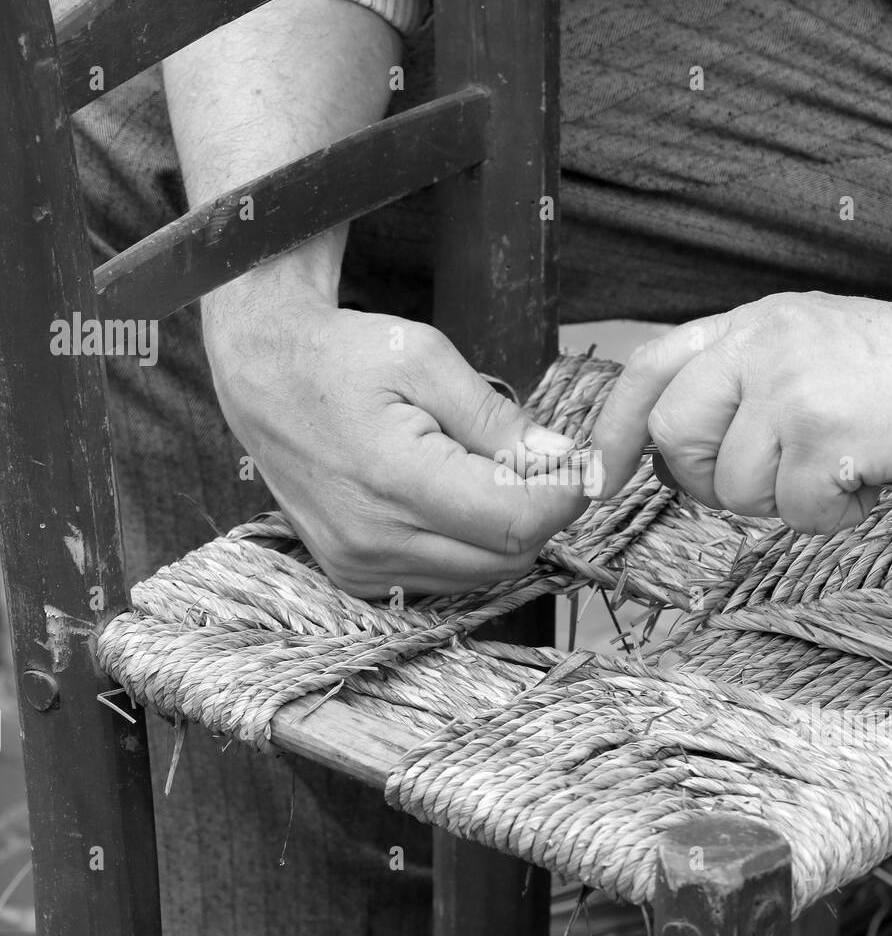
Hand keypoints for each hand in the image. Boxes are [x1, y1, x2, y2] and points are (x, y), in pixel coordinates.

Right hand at [205, 299, 584, 596]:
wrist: (264, 375)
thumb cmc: (343, 356)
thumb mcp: (427, 360)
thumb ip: (497, 418)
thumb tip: (561, 460)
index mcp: (394, 480)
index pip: (516, 521)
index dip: (565, 496)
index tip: (584, 465)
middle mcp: (374, 539)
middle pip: (507, 558)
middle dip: (541, 513)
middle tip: (543, 464)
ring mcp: (361, 566)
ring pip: (480, 577)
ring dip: (505, 534)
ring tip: (491, 475)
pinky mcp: (355, 576)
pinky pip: (442, 579)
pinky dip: (467, 548)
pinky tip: (455, 500)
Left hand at [590, 292, 891, 534]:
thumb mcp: (814, 349)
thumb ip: (744, 384)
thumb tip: (680, 452)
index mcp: (755, 322)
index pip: (651, 367)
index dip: (615, 427)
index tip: (601, 475)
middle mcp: (763, 343)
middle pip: (676, 436)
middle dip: (713, 478)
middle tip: (777, 476)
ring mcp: (792, 384)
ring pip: (734, 487)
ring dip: (784, 502)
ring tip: (841, 468)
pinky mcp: (825, 431)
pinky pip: (793, 511)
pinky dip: (831, 515)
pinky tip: (867, 480)